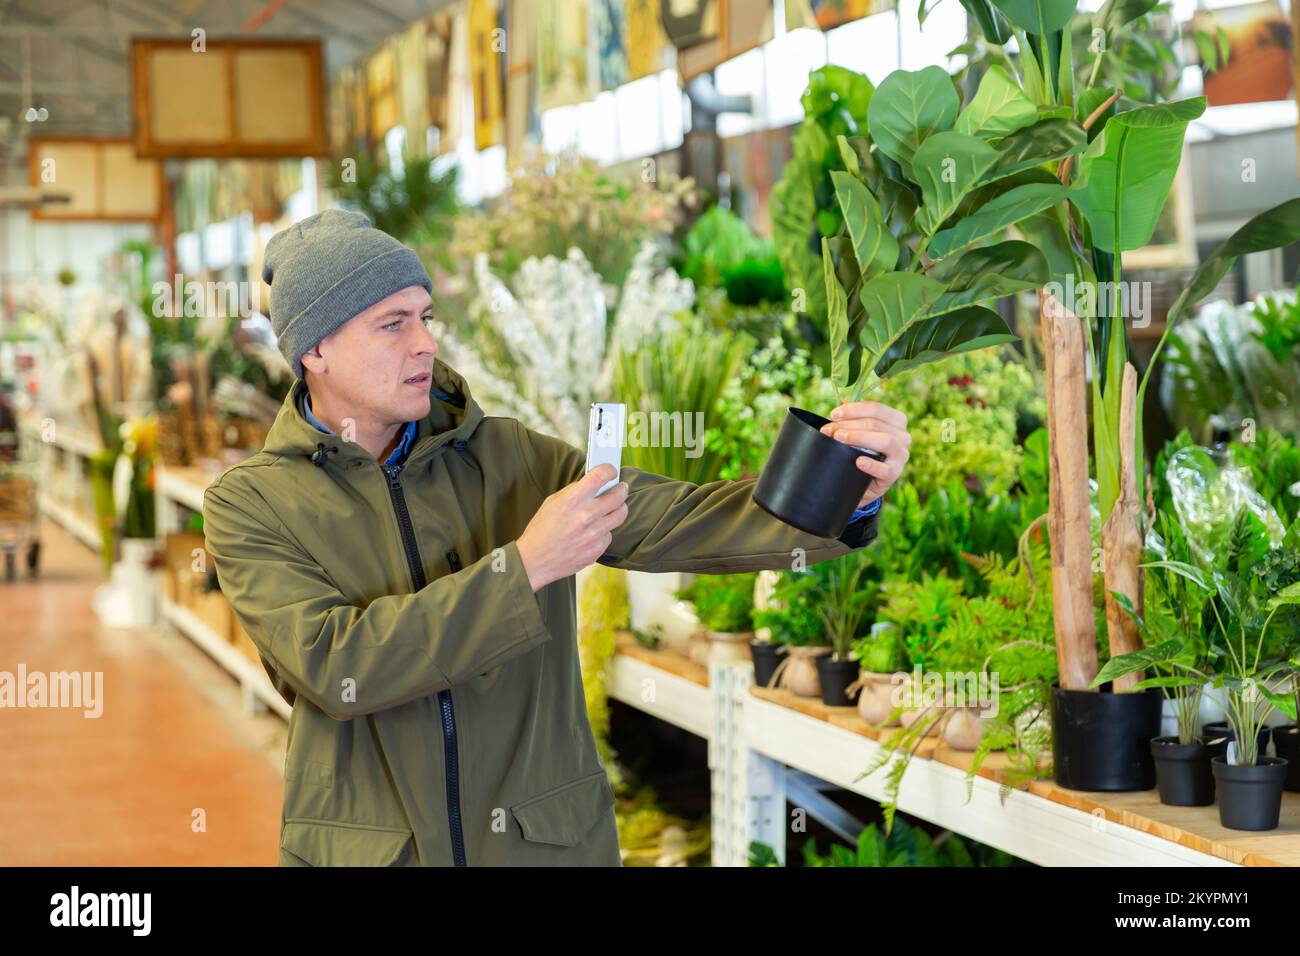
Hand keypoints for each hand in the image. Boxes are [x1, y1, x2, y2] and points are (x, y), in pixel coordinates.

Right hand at [516, 465, 628, 590]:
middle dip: (621, 489)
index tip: (611, 471)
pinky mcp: (597, 549)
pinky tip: (594, 531)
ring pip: (620, 515)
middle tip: (621, 487)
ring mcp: (593, 535)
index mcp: (572, 501)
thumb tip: (592, 484)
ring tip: (614, 506)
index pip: (600, 477)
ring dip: (619, 508)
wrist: (534, 561)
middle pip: (618, 496)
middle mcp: (586, 516)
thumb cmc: (540, 531)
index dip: (609, 470)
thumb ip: (573, 492)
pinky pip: (609, 535)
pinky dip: (604, 531)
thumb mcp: (551, 503)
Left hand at [819, 401, 910, 506]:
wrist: (864, 481)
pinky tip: (858, 462)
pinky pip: (885, 469)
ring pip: (885, 440)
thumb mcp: (860, 432)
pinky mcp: (894, 474)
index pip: (876, 409)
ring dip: (859, 437)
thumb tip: (844, 401)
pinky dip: (871, 465)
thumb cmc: (862, 450)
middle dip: (849, 425)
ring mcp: (901, 455)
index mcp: (897, 420)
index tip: (834, 414)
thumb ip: (854, 417)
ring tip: (839, 438)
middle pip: (876, 424)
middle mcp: (903, 436)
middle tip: (829, 430)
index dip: (853, 409)